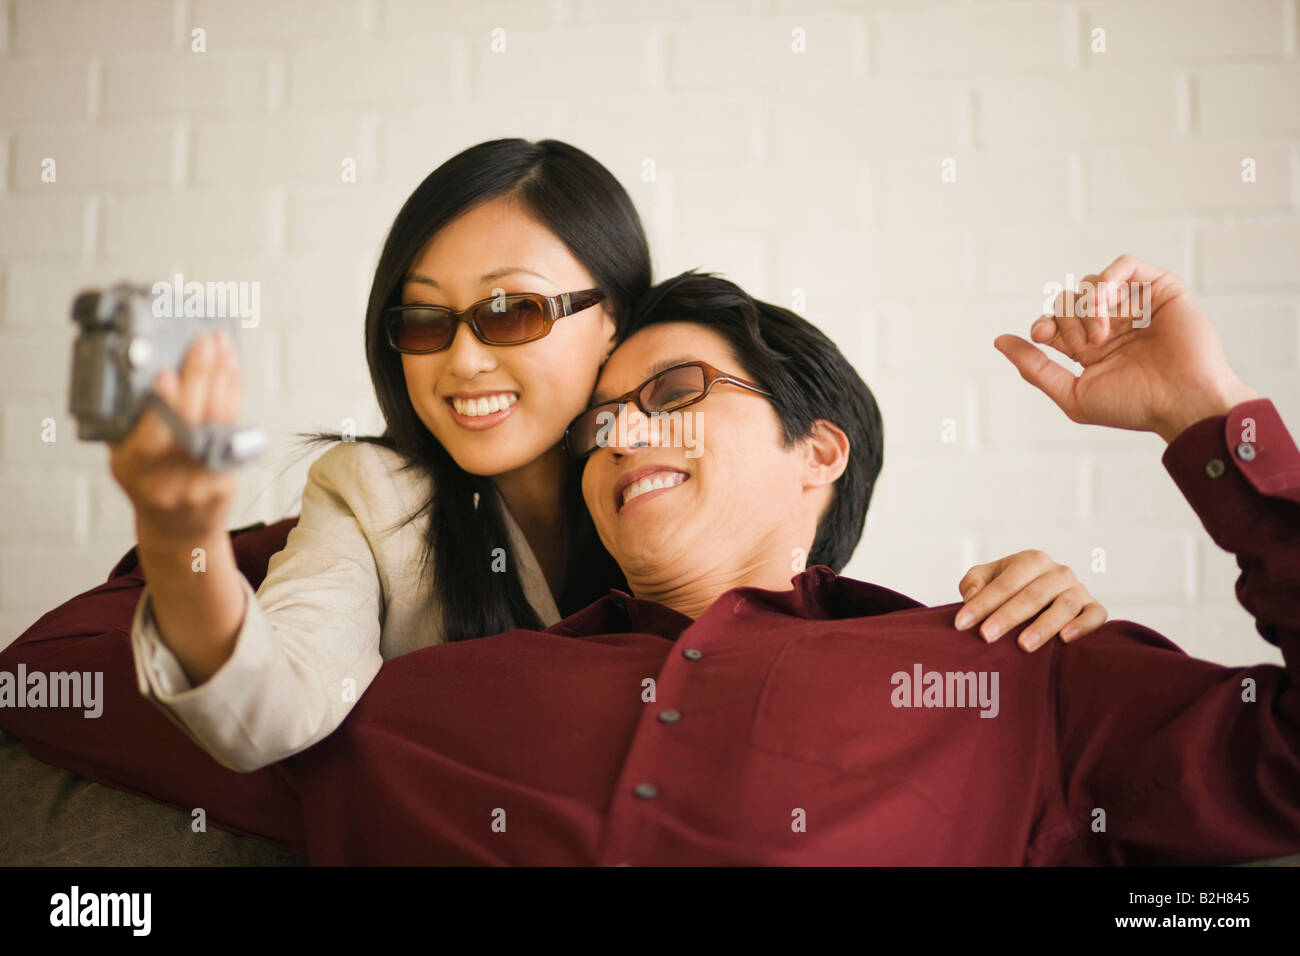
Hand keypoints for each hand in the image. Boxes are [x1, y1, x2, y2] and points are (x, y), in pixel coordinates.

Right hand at [108, 330, 242, 542]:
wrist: (179, 531)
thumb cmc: (149, 484)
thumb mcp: (127, 458)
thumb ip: (132, 423)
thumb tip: (145, 370)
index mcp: (130, 470)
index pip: (149, 437)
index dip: (160, 406)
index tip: (165, 373)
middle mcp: (165, 480)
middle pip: (190, 423)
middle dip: (199, 377)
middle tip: (205, 343)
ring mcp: (200, 483)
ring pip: (217, 423)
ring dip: (222, 379)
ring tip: (222, 347)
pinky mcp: (226, 479)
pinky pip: (232, 430)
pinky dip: (233, 396)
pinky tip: (232, 371)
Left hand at [954, 550, 1106, 651]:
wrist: (1043, 597)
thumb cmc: (1010, 589)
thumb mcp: (987, 578)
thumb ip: (974, 582)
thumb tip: (972, 596)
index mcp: (1032, 560)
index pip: (1005, 582)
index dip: (982, 603)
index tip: (961, 623)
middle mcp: (1058, 572)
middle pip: (1033, 594)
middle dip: (1007, 616)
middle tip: (986, 636)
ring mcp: (1078, 589)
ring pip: (1064, 605)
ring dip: (1044, 625)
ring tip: (1023, 645)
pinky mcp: (1093, 607)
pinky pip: (1095, 615)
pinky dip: (1083, 626)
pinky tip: (1065, 639)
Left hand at [994, 255, 1256, 442]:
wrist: (1182, 402)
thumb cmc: (1133, 405)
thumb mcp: (1072, 394)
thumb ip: (1035, 368)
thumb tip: (999, 341)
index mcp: (1090, 347)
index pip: (1053, 321)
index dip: (1043, 324)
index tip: (1043, 337)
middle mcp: (1112, 323)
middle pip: (1067, 301)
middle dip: (1067, 321)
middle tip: (1085, 346)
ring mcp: (1135, 305)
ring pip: (1090, 284)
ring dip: (1086, 307)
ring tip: (1101, 336)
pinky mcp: (1160, 289)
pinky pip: (1124, 265)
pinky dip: (1106, 280)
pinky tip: (1106, 305)